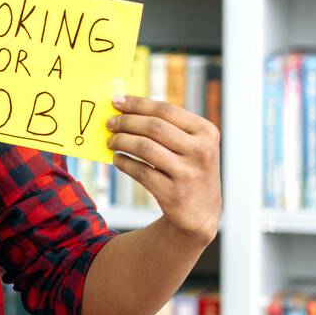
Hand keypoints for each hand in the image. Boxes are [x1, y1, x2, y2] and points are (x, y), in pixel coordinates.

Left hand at [105, 94, 220, 244]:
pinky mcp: (174, 194)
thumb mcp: (193, 145)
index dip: (137, 104)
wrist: (200, 213)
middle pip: (153, 127)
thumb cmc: (190, 170)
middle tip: (109, 123)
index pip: (165, 110)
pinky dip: (123, 163)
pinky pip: (140, 172)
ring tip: (110, 141)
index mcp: (207, 132)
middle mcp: (201, 151)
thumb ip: (169, 126)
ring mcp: (189, 174)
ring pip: (144, 147)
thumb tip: (126, 108)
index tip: (116, 101)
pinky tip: (116, 159)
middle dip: (126, 122)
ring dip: (121, 141)